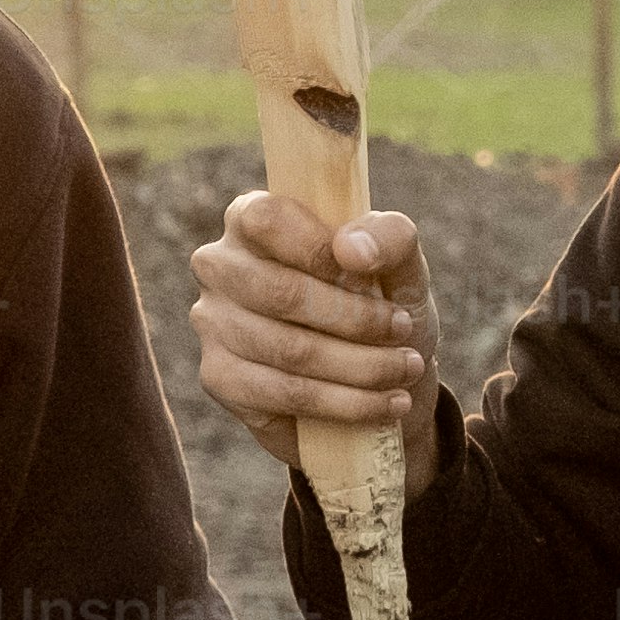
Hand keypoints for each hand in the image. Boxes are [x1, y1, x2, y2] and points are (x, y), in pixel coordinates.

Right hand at [191, 192, 424, 434]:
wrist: (377, 376)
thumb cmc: (381, 302)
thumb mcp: (401, 265)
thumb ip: (390, 238)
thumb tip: (352, 249)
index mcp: (254, 216)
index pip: (268, 219)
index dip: (319, 250)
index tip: (372, 278)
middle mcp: (221, 264)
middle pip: (279, 292)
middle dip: (355, 319)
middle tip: (403, 330)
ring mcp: (213, 322)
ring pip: (289, 350)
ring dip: (362, 366)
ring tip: (407, 369)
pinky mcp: (219, 376)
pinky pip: (284, 394)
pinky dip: (346, 403)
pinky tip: (385, 403)